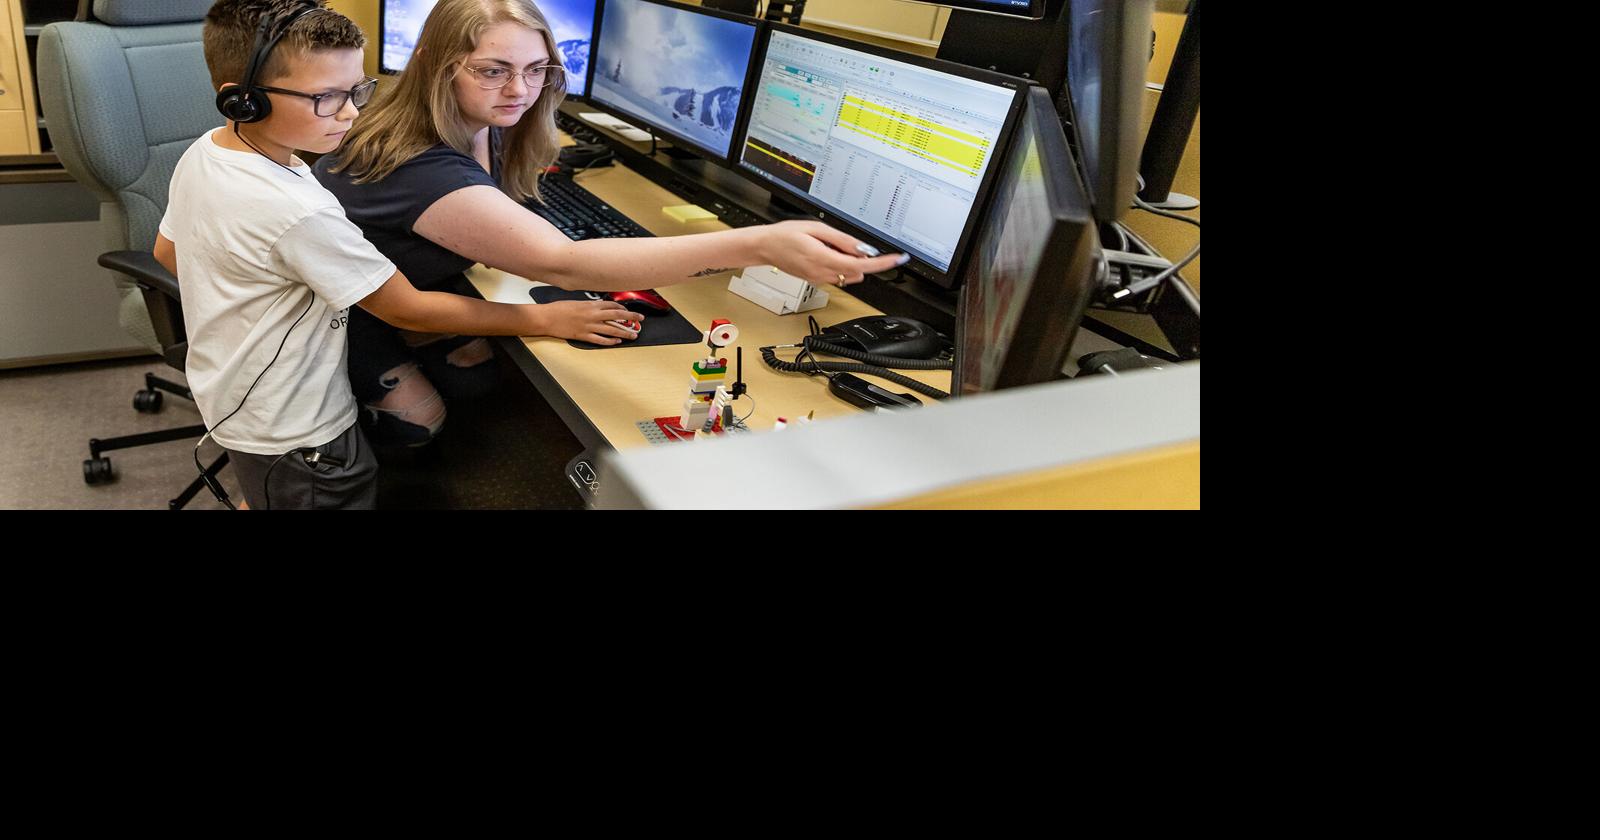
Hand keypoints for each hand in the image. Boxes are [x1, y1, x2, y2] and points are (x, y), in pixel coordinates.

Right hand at [533, 300, 642, 344]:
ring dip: (624, 332)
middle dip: (631, 317)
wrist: (546, 318)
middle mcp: (592, 315)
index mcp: (590, 305)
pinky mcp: (583, 336)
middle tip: (640, 319)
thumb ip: (589, 305)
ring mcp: (588, 326)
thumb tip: (599, 307)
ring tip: (633, 334)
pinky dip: (610, 341)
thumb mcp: (576, 302)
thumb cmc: (558, 309)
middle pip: (616, 315)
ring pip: (611, 329)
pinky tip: (617, 341)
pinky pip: (600, 339)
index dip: (623, 308)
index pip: (612, 305)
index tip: (630, 311)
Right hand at [756, 220, 909, 286]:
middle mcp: (824, 274)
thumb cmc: (786, 235)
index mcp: (824, 260)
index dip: (883, 264)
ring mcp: (820, 279)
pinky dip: (840, 264)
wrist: (766, 247)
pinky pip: (838, 274)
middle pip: (858, 271)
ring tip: (828, 245)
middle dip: (860, 258)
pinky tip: (824, 251)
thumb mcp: (817, 229)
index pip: (862, 266)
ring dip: (849, 261)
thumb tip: (864, 250)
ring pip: (849, 274)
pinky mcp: (818, 279)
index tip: (897, 259)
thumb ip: (843, 241)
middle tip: (844, 241)